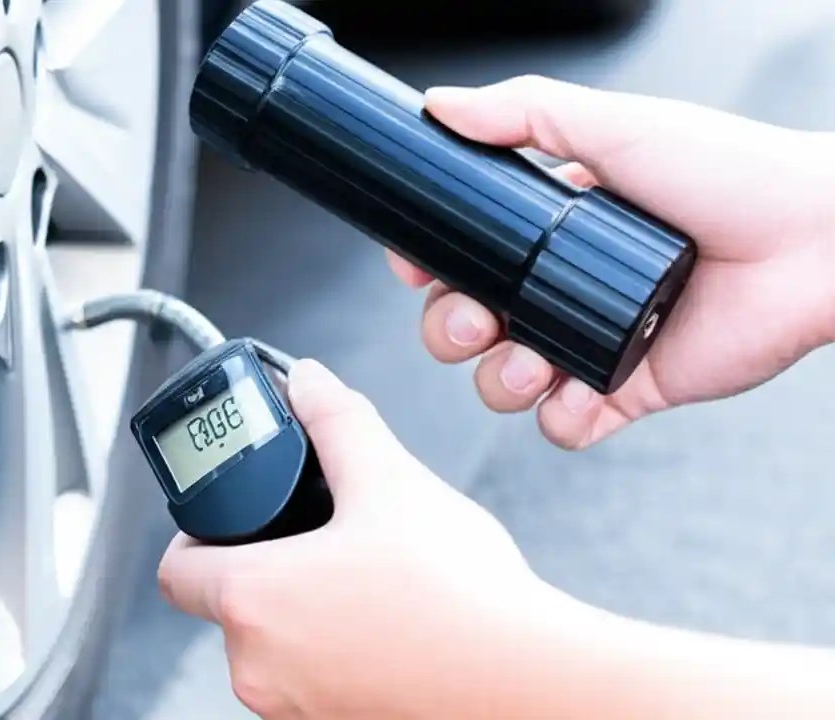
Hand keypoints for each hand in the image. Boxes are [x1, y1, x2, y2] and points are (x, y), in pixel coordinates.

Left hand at [158, 360, 555, 718]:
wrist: (529, 684)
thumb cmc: (461, 598)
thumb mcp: (391, 480)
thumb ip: (337, 420)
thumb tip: (309, 383)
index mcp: (251, 601)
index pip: (175, 570)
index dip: (194, 536)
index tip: (231, 519)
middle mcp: (257, 668)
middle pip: (227, 607)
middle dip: (262, 568)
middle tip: (313, 541)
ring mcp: (294, 711)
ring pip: (271, 649)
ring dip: (300, 615)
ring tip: (361, 583)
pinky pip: (310, 685)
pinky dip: (333, 656)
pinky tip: (385, 629)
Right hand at [395, 76, 834, 448]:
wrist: (819, 239)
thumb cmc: (734, 173)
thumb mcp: (616, 125)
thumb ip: (524, 112)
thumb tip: (443, 105)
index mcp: (554, 228)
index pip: (466, 256)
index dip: (432, 269)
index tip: (417, 268)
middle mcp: (566, 286)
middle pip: (468, 323)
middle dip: (451, 330)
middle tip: (475, 319)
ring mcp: (594, 339)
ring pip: (505, 380)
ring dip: (497, 381)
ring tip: (528, 361)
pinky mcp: (630, 388)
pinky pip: (567, 424)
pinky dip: (558, 420)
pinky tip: (571, 395)